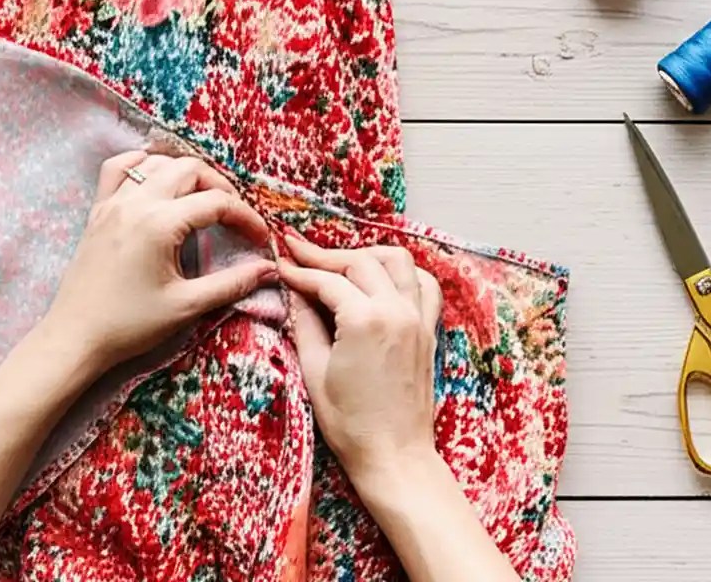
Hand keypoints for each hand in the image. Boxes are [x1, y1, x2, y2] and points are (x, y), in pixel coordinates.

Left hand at [37, 151, 276, 370]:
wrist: (76, 336)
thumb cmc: (129, 324)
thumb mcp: (186, 306)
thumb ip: (231, 283)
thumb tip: (268, 269)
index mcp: (160, 223)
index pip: (216, 203)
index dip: (246, 217)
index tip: (260, 238)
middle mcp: (136, 203)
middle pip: (190, 169)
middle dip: (220, 187)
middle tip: (235, 217)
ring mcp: (113, 203)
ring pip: (157, 163)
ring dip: (185, 172)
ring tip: (203, 197)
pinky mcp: (98, 211)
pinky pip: (118, 168)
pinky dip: (141, 164)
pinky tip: (155, 177)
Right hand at [279, 235, 442, 482]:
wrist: (394, 455)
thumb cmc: (350, 424)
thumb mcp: (314, 371)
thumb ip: (305, 323)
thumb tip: (295, 293)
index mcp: (365, 320)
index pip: (327, 281)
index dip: (300, 271)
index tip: (281, 263)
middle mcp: (397, 311)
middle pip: (360, 262)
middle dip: (326, 257)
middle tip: (299, 256)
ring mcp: (418, 319)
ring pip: (397, 261)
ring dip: (366, 255)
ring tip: (340, 264)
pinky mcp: (428, 331)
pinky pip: (424, 284)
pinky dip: (403, 273)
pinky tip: (382, 280)